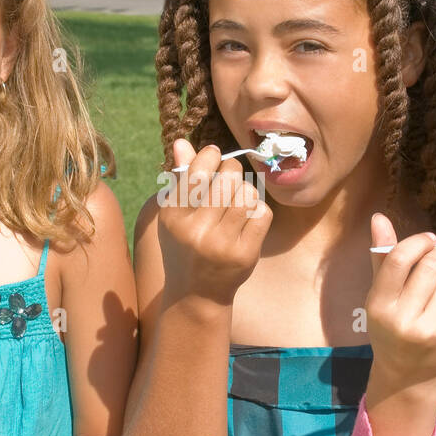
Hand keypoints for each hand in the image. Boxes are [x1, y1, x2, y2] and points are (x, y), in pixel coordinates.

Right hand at [156, 138, 271, 305]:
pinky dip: (257, 212)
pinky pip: (262, 213)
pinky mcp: (244, 254)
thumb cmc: (185, 244)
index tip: (215, 158)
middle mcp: (195, 229)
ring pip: (248, 193)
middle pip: (229, 177)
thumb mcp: (175, 214)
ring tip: (237, 202)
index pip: (198, 169)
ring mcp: (221, 244)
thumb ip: (181, 177)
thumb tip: (182, 140)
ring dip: (246, 192)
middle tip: (229, 179)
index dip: (212, 155)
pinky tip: (246, 221)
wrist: (196, 294)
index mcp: (173, 215)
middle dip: (233, 171)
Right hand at [364, 213, 435, 401]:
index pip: (399, 259)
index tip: (426, 239)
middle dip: (433, 256)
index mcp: (379, 306)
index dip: (417, 241)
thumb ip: (381, 256)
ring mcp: (432, 328)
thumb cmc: (389, 327)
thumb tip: (379, 217)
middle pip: (429, 264)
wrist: (406, 374)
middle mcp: (404, 319)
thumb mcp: (378, 295)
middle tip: (429, 262)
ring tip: (433, 286)